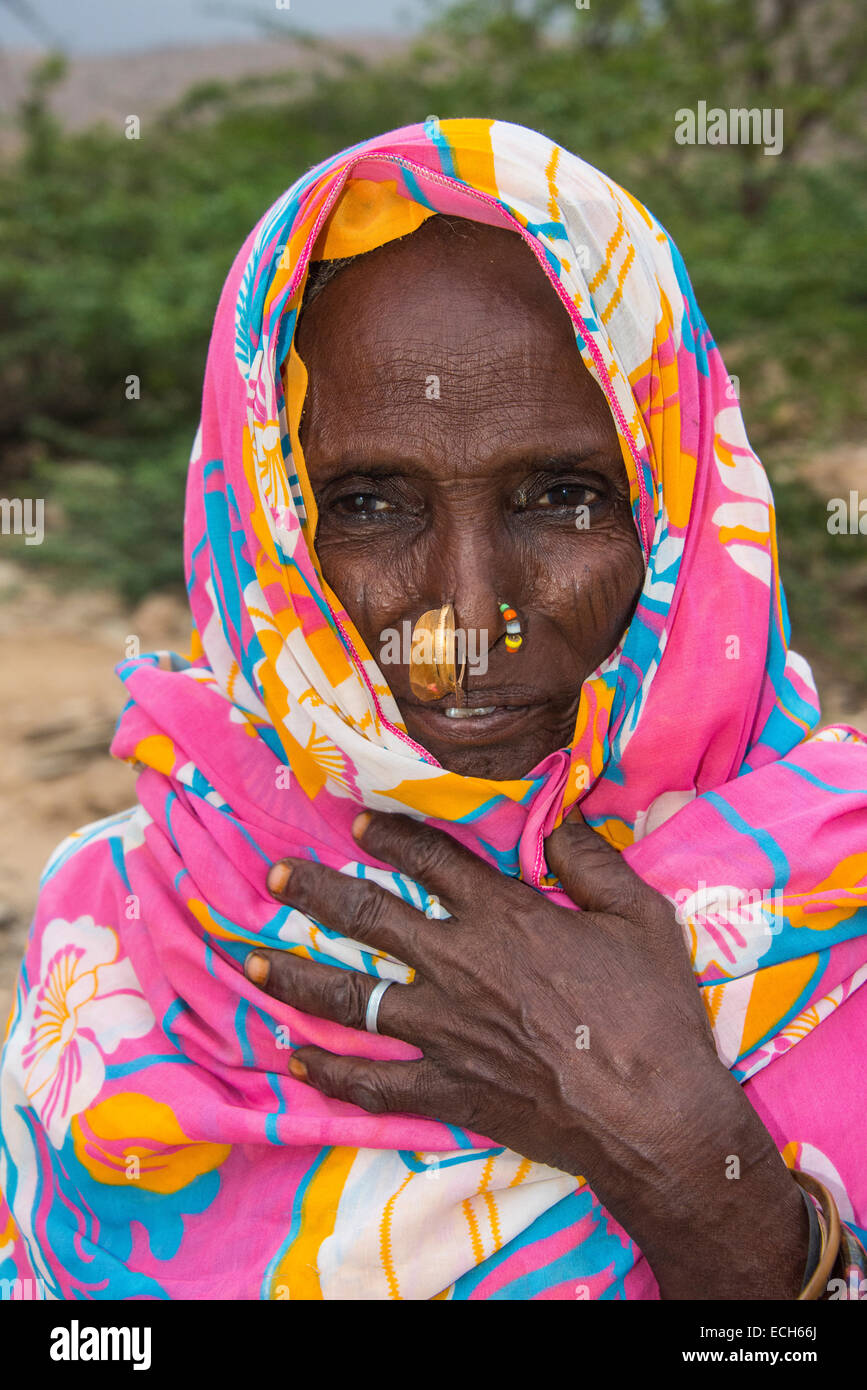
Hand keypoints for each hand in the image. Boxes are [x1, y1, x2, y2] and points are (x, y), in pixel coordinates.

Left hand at [246, 808, 806, 1297]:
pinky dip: (329, 1074)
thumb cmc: (653, 1014)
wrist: (653, 1118)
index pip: (432, 860)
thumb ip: (590, 861)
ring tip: (250, 963)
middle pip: (369, 918)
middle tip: (273, 877)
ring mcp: (444, 1032)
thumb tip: (557, 818)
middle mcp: (458, 966)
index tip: (357, 824)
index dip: (390, 835)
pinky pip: (372, 1083)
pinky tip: (296, 1062)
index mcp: (503, 917)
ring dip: (295, 978)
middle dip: (315, 892)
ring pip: (350, 998)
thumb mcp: (639, 917)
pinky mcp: (447, 1090)